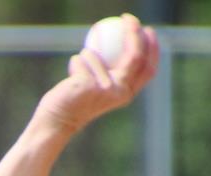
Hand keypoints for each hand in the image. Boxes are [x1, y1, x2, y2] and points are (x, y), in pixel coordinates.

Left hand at [36, 13, 159, 135]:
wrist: (58, 121)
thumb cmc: (77, 101)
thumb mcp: (100, 85)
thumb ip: (112, 70)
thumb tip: (120, 41)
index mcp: (127, 93)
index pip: (148, 68)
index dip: (152, 47)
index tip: (147, 30)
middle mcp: (121, 92)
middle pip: (135, 56)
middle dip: (134, 33)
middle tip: (128, 19)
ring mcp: (105, 88)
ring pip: (97, 55)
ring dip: (86, 55)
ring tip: (79, 70)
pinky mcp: (89, 84)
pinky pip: (82, 59)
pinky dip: (75, 62)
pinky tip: (71, 76)